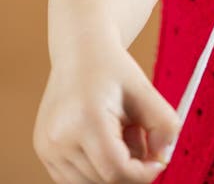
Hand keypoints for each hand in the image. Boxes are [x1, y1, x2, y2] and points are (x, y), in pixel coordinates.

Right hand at [33, 39, 180, 182]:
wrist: (79, 50)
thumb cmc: (112, 68)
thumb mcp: (144, 89)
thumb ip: (163, 124)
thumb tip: (163, 158)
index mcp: (85, 119)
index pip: (116, 170)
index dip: (143, 173)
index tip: (158, 161)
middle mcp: (58, 138)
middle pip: (105, 179)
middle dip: (130, 166)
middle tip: (138, 133)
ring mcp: (46, 148)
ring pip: (90, 182)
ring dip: (113, 167)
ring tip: (119, 130)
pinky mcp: (43, 152)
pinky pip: (77, 178)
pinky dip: (97, 166)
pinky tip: (104, 137)